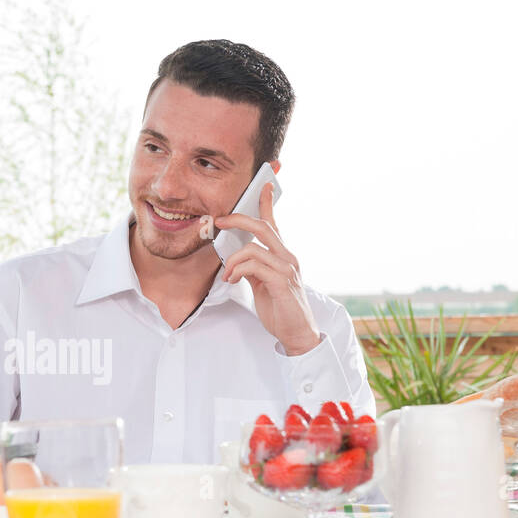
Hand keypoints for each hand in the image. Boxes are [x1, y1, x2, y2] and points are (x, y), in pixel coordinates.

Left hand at [213, 182, 319, 354]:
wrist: (297, 332)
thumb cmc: (280, 308)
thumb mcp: (263, 283)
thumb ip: (254, 268)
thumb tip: (236, 259)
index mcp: (282, 255)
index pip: (274, 224)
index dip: (268, 203)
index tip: (263, 185)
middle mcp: (288, 257)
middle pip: (263, 227)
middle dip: (238, 220)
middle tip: (220, 221)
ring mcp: (286, 268)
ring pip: (253, 247)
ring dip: (232, 259)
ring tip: (227, 274)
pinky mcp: (282, 282)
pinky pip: (254, 266)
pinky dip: (238, 270)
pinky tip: (233, 280)